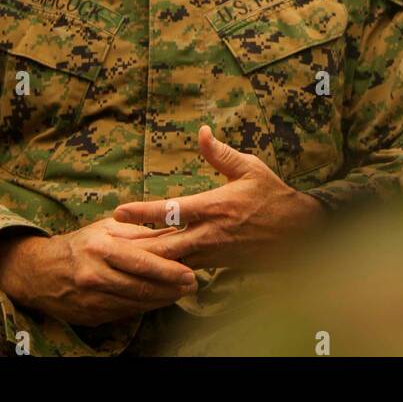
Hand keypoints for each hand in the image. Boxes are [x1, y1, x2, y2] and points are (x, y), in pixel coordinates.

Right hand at [0, 218, 198, 326]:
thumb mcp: (108, 229)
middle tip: (193, 285)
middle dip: (172, 288)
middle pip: (142, 287)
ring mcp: (90, 298)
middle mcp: (94, 275)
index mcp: (100, 249)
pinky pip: (124, 313)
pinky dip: (144, 307)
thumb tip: (176, 233)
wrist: (39, 271)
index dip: (169, 270)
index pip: (142, 262)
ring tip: (180, 292)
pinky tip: (158, 300)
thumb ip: (142, 233)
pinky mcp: (89, 315)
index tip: (190, 273)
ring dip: (162, 300)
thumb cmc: (81, 244)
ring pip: (135, 303)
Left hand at [111, 125, 326, 269]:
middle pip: (163, 245)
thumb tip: (201, 131)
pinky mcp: (216, 264)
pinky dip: (161, 270)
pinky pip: (183, 270)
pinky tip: (143, 270)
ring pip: (170, 262)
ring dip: (143, 261)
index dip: (142, 212)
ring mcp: (213, 252)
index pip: (172, 210)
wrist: (299, 233)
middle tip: (103, 244)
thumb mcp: (251, 168)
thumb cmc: (272, 195)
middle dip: (132, 246)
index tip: (118, 211)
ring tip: (115, 259)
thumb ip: (221, 153)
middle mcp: (210, 233)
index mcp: (216, 206)